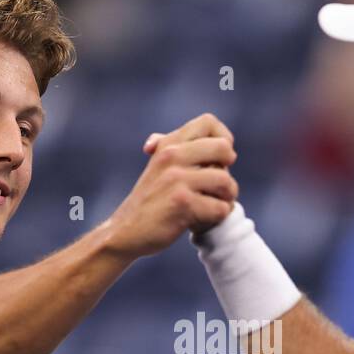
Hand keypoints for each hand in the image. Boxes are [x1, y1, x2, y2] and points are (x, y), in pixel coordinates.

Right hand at [102, 113, 237, 257]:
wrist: (125, 232)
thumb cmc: (148, 202)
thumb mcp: (156, 168)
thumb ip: (169, 152)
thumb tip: (158, 139)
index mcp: (169, 144)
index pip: (209, 122)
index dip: (224, 139)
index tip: (219, 160)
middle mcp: (172, 156)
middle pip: (224, 149)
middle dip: (228, 171)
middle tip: (218, 187)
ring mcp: (177, 179)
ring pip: (226, 181)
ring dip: (227, 198)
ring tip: (214, 206)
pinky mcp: (182, 203)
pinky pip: (220, 208)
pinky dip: (217, 217)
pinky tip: (204, 221)